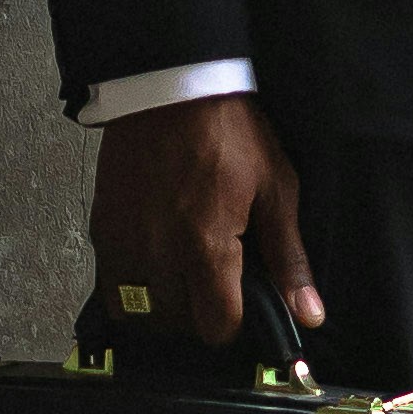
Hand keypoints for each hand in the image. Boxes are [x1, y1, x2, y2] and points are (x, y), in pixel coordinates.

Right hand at [89, 94, 324, 360]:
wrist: (171, 86)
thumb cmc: (228, 131)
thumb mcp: (275, 190)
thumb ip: (289, 259)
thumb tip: (309, 313)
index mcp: (207, 247)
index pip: (217, 327)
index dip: (234, 321)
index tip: (239, 301)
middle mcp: (160, 253)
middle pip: (177, 325)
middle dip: (199, 314)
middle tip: (213, 283)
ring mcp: (125, 242)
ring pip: (138, 313)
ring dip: (162, 307)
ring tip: (181, 277)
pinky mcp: (103, 228)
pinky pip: (110, 284)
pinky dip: (130, 286)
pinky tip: (154, 261)